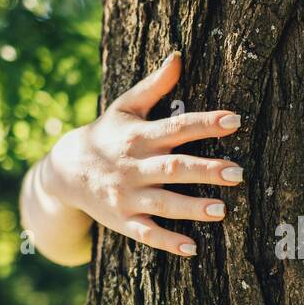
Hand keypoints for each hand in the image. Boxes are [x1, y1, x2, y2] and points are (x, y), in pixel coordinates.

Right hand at [21, 52, 243, 263]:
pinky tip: (192, 248)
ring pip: (163, 203)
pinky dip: (168, 241)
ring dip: (192, 207)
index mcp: (140, 136)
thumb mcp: (125, 107)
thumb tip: (179, 55)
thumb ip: (154, 86)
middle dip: (206, 170)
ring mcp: (128, 196)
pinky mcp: (123, 220)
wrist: (65, 171)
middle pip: (174, 168)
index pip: (177, 127)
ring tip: (222, 210)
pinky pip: (147, 233)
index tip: (234, 121)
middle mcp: (135, 167)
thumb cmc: (106, 135)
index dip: (206, 123)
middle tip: (238, 173)